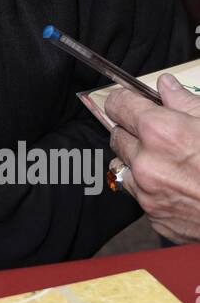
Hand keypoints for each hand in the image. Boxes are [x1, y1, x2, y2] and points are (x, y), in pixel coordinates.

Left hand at [106, 73, 199, 242]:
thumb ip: (185, 102)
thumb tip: (167, 86)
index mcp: (160, 132)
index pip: (118, 105)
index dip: (124, 99)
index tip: (129, 100)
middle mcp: (147, 163)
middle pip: (117, 135)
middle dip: (132, 130)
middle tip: (156, 132)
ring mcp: (148, 193)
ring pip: (124, 166)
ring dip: (138, 159)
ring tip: (166, 159)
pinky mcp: (154, 216)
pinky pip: (139, 193)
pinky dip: (149, 186)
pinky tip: (174, 182)